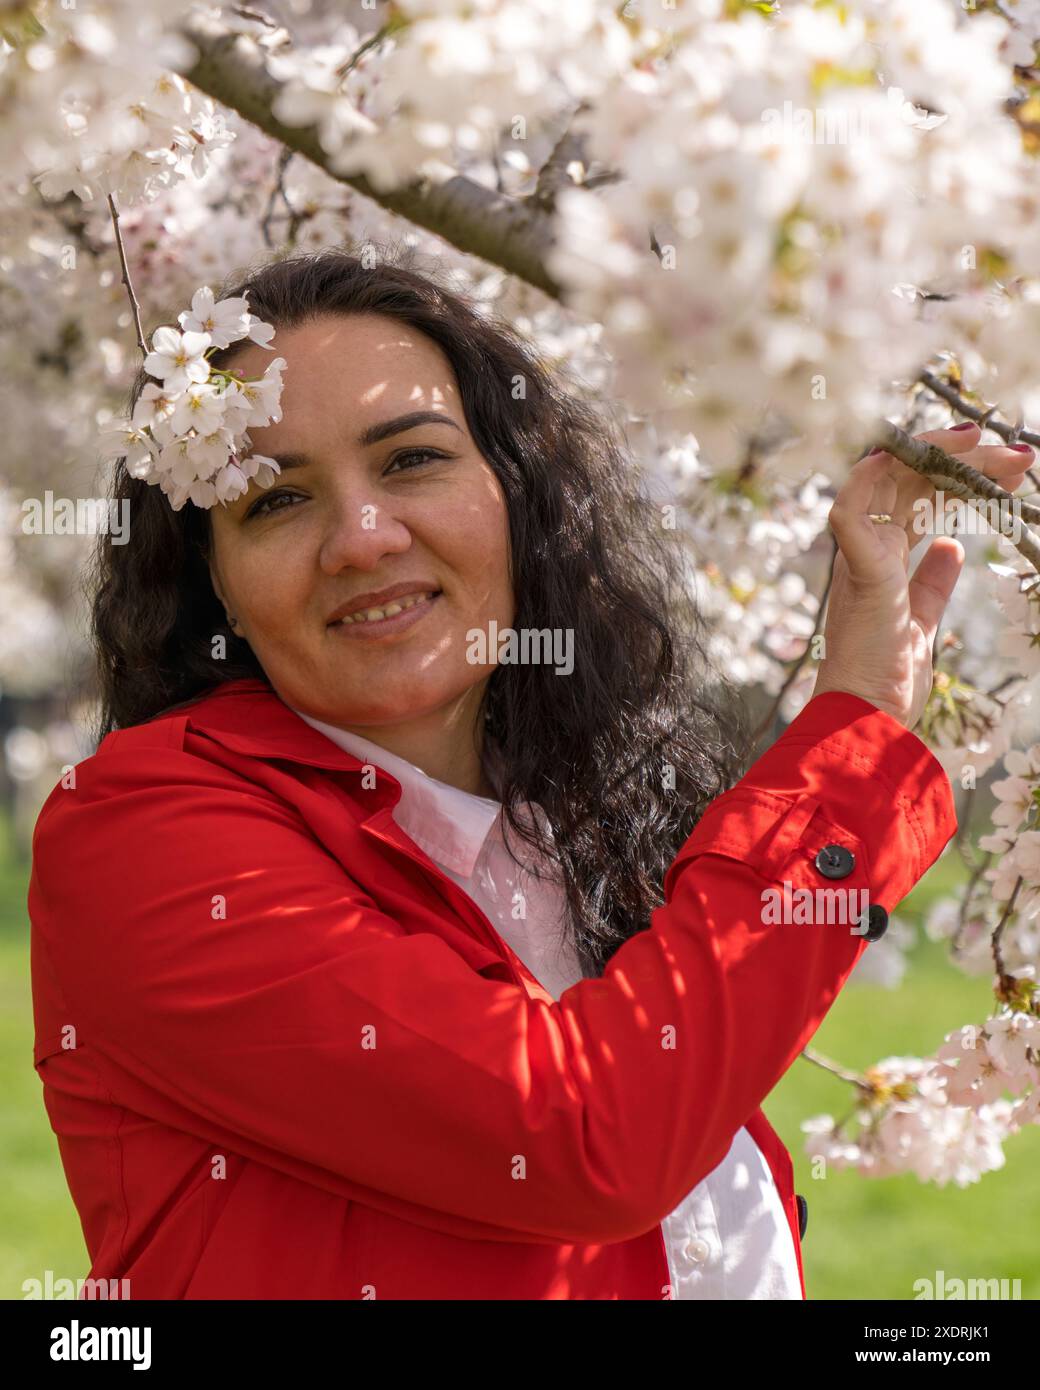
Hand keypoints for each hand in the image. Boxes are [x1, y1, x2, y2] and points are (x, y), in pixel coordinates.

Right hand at [809, 428, 1011, 729]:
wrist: (865, 717)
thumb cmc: (885, 680)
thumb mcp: (922, 623)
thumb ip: (932, 584)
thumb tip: (951, 547)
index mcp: (881, 561)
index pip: (921, 498)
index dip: (962, 477)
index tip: (1010, 471)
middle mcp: (866, 550)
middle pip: (911, 482)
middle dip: (965, 460)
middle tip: (1018, 455)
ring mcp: (858, 558)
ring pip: (885, 482)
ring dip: (932, 455)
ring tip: (982, 442)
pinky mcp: (857, 572)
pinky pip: (850, 512)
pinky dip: (867, 478)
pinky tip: (897, 455)